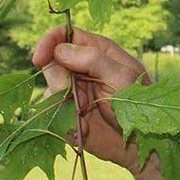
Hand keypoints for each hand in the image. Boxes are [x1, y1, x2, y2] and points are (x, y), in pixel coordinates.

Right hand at [32, 26, 148, 168]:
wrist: (139, 144)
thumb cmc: (140, 105)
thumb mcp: (122, 78)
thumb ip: (93, 60)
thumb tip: (60, 50)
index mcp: (97, 50)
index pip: (64, 35)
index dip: (48, 42)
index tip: (39, 59)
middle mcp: (82, 68)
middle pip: (52, 63)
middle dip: (60, 82)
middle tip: (81, 99)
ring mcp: (73, 90)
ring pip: (50, 89)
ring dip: (64, 104)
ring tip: (87, 114)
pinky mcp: (67, 112)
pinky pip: (52, 113)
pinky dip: (65, 121)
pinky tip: (84, 128)